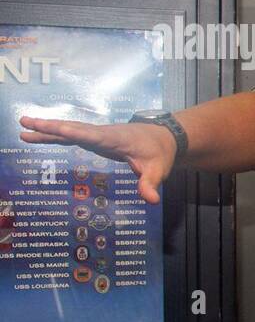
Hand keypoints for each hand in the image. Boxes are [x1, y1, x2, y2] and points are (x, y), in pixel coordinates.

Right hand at [18, 116, 177, 203]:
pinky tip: (39, 135)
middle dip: (50, 126)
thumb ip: (151, 183)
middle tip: (25, 121)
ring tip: (23, 127)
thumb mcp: (158, 169)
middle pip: (73, 128)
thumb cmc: (159, 153)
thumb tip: (150, 200)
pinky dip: (55, 135)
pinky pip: (71, 135)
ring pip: (69, 130)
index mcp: (115, 138)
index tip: (54, 128)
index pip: (92, 135)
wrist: (164, 138)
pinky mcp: (95, 138)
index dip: (73, 132)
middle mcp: (102, 133)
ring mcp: (97, 134)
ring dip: (47, 129)